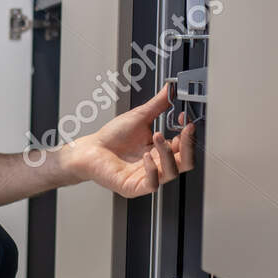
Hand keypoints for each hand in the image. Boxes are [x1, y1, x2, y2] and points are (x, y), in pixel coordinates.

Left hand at [71, 83, 196, 198]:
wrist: (89, 149)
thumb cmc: (110, 138)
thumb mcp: (139, 117)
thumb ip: (158, 104)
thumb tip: (169, 89)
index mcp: (159, 151)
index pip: (184, 147)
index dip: (188, 135)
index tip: (186, 120)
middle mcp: (157, 165)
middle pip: (186, 163)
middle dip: (188, 145)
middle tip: (184, 129)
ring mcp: (147, 178)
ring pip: (172, 172)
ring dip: (168, 153)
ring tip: (157, 136)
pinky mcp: (134, 187)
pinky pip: (153, 184)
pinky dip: (153, 169)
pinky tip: (146, 156)